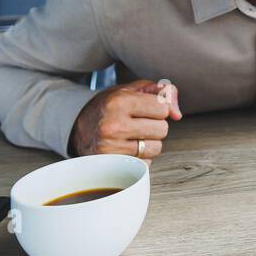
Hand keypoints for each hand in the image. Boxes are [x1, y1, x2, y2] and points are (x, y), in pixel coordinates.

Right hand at [67, 78, 182, 164]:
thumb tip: (178, 114)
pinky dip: (141, 157)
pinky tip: (126, 148)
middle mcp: (114, 125)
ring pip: (156, 148)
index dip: (158, 108)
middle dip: (154, 126)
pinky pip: (146, 163)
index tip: (144, 109)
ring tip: (131, 136)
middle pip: (162, 129)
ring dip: (149, 142)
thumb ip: (161, 92)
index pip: (163, 108)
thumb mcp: (131, 90)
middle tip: (137, 123)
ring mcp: (112, 147)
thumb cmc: (109, 107)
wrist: (77, 129)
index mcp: (119, 101)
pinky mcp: (112, 165)